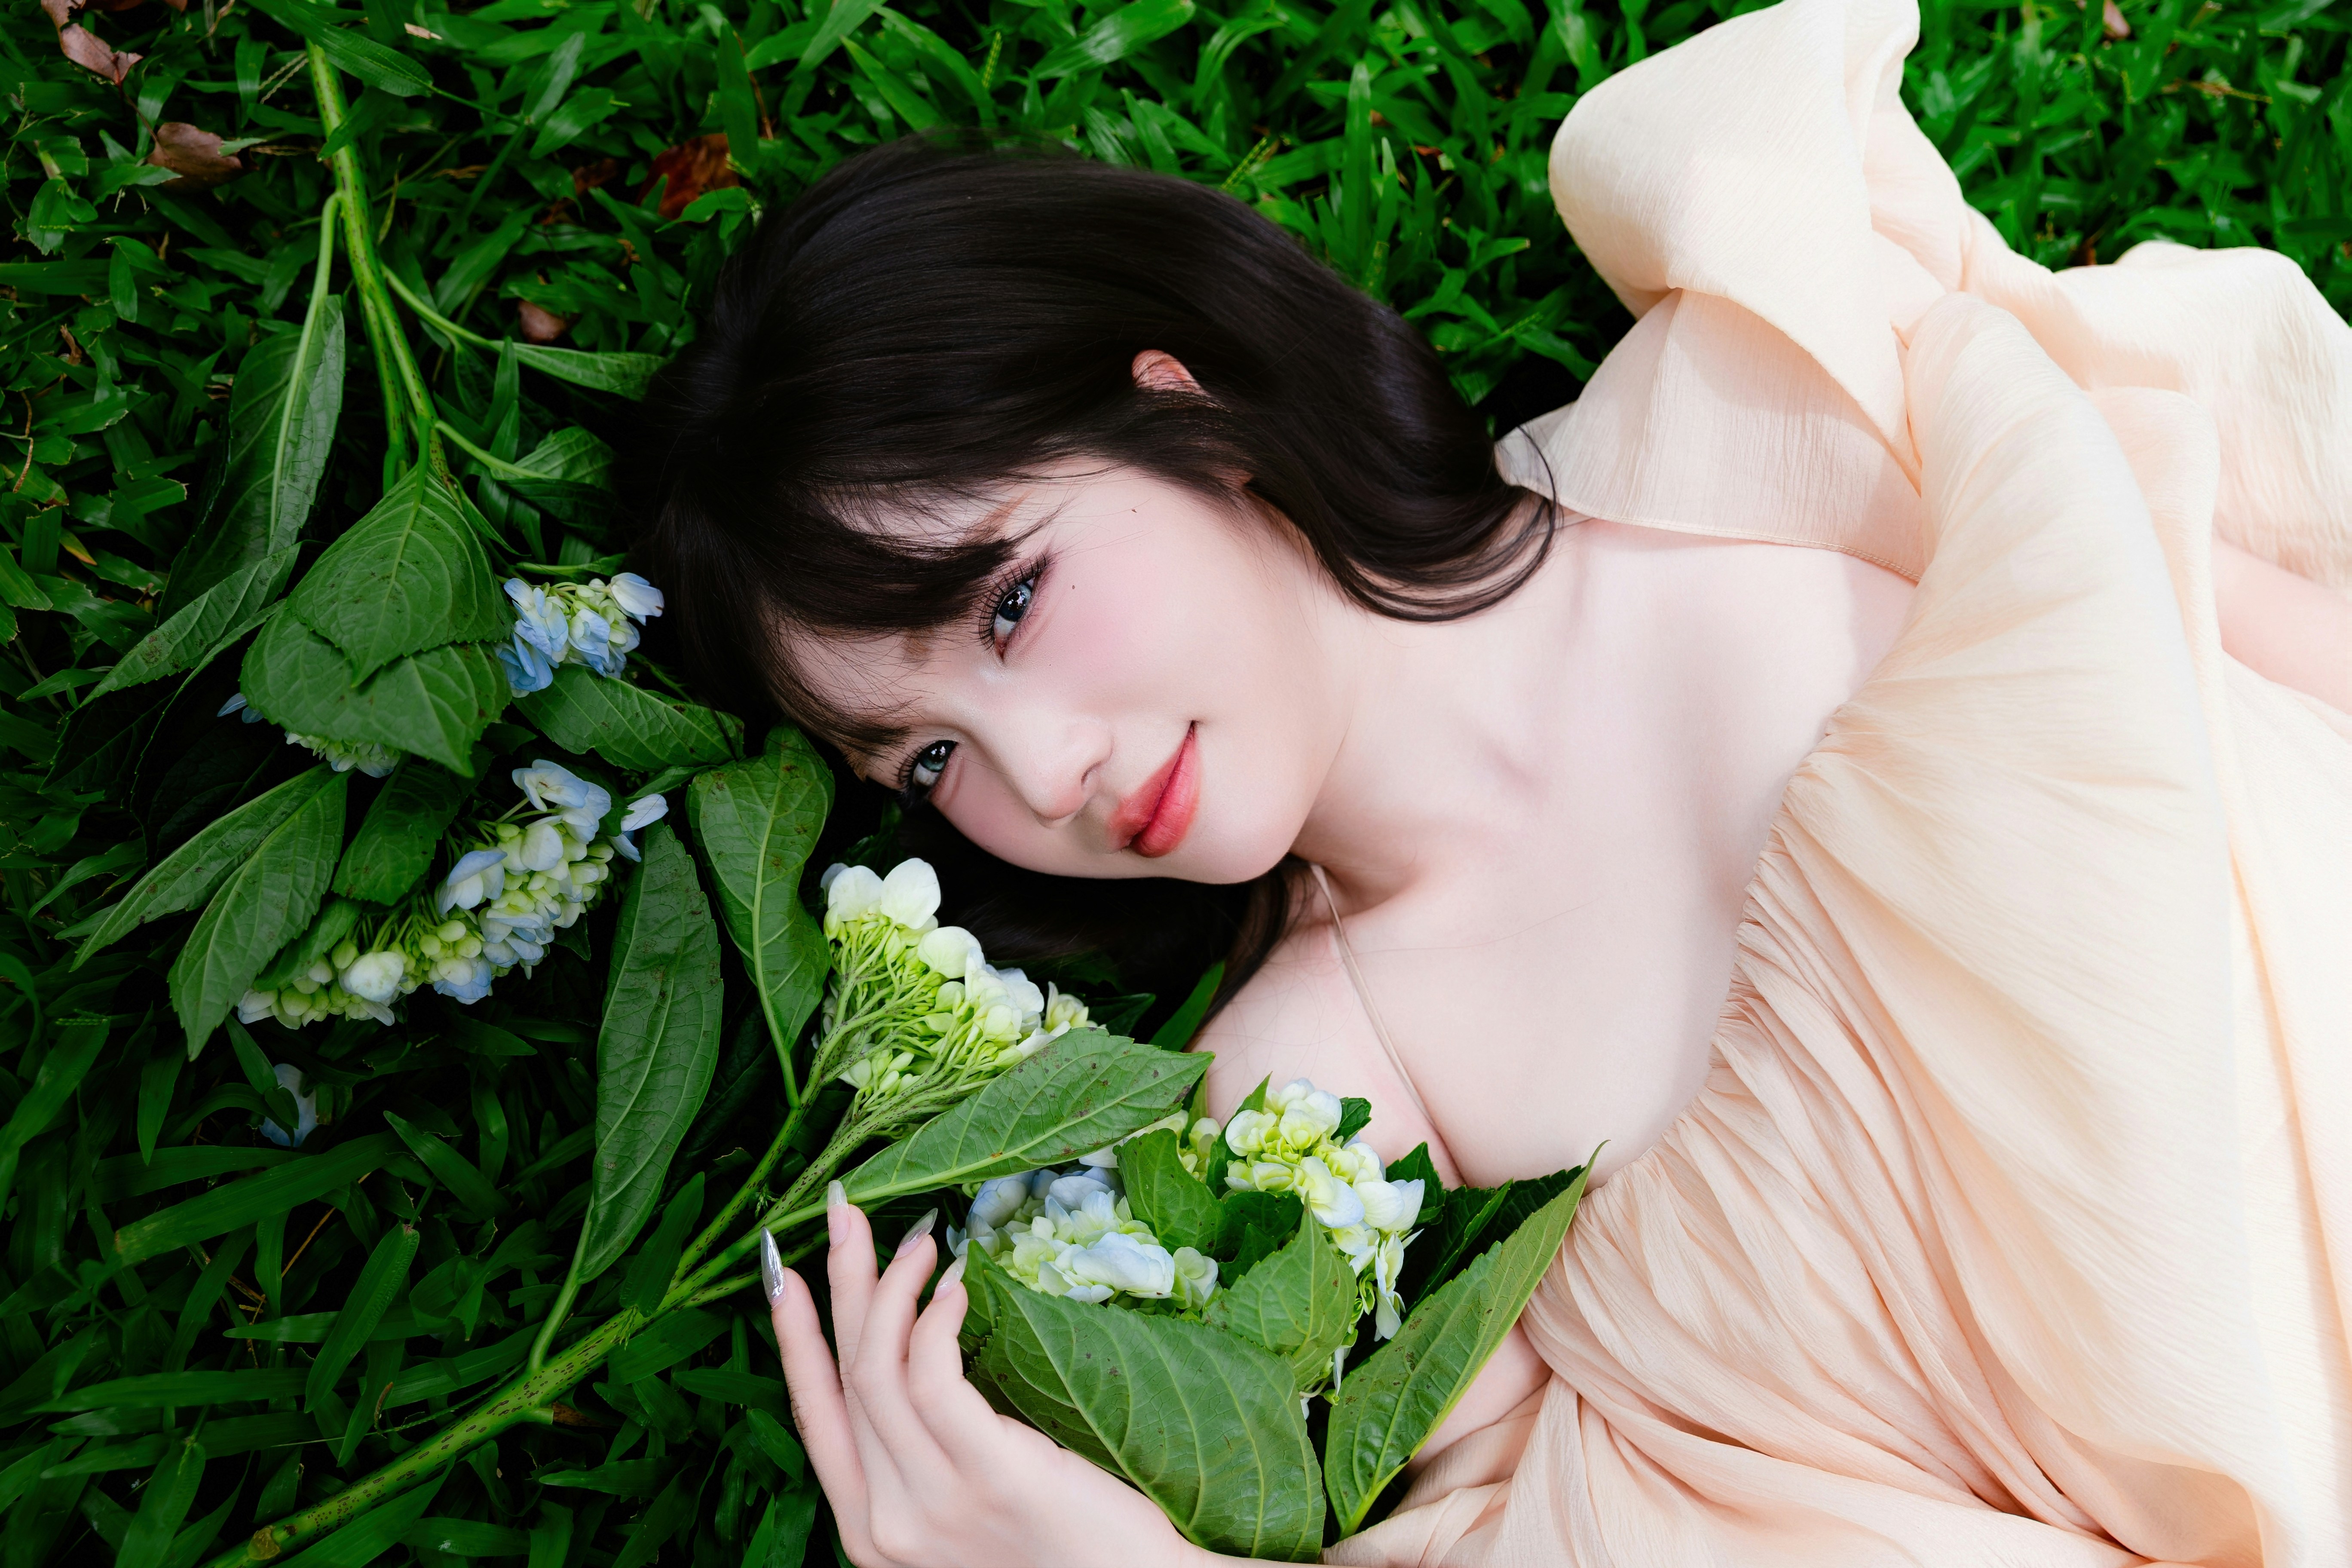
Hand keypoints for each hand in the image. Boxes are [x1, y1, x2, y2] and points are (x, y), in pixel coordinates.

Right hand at [769, 1184, 1217, 1567]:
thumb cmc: (1059, 1551)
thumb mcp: (962, 1514)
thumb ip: (924, 1460)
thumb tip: (909, 1361)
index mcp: (871, 1530)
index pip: (814, 1415)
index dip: (794, 1337)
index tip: (782, 1270)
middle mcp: (888, 1523)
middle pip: (845, 1376)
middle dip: (839, 1283)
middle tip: (846, 1213)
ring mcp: (934, 1505)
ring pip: (878, 1369)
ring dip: (890, 1287)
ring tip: (918, 1239)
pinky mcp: (990, 1477)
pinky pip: (933, 1379)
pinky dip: (934, 1319)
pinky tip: (955, 1287)